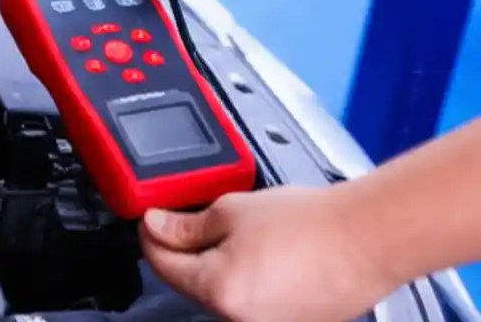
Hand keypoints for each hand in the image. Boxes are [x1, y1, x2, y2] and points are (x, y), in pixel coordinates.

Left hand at [141, 187, 398, 321]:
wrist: (370, 238)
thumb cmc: (313, 223)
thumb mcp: (233, 209)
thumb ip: (187, 223)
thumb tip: (157, 226)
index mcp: (217, 290)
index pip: (163, 265)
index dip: (151, 237)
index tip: (150, 219)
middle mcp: (238, 318)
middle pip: (190, 282)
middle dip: (184, 250)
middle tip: (187, 218)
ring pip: (221, 292)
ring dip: (216, 264)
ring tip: (238, 231)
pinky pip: (251, 300)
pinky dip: (247, 277)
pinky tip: (262, 253)